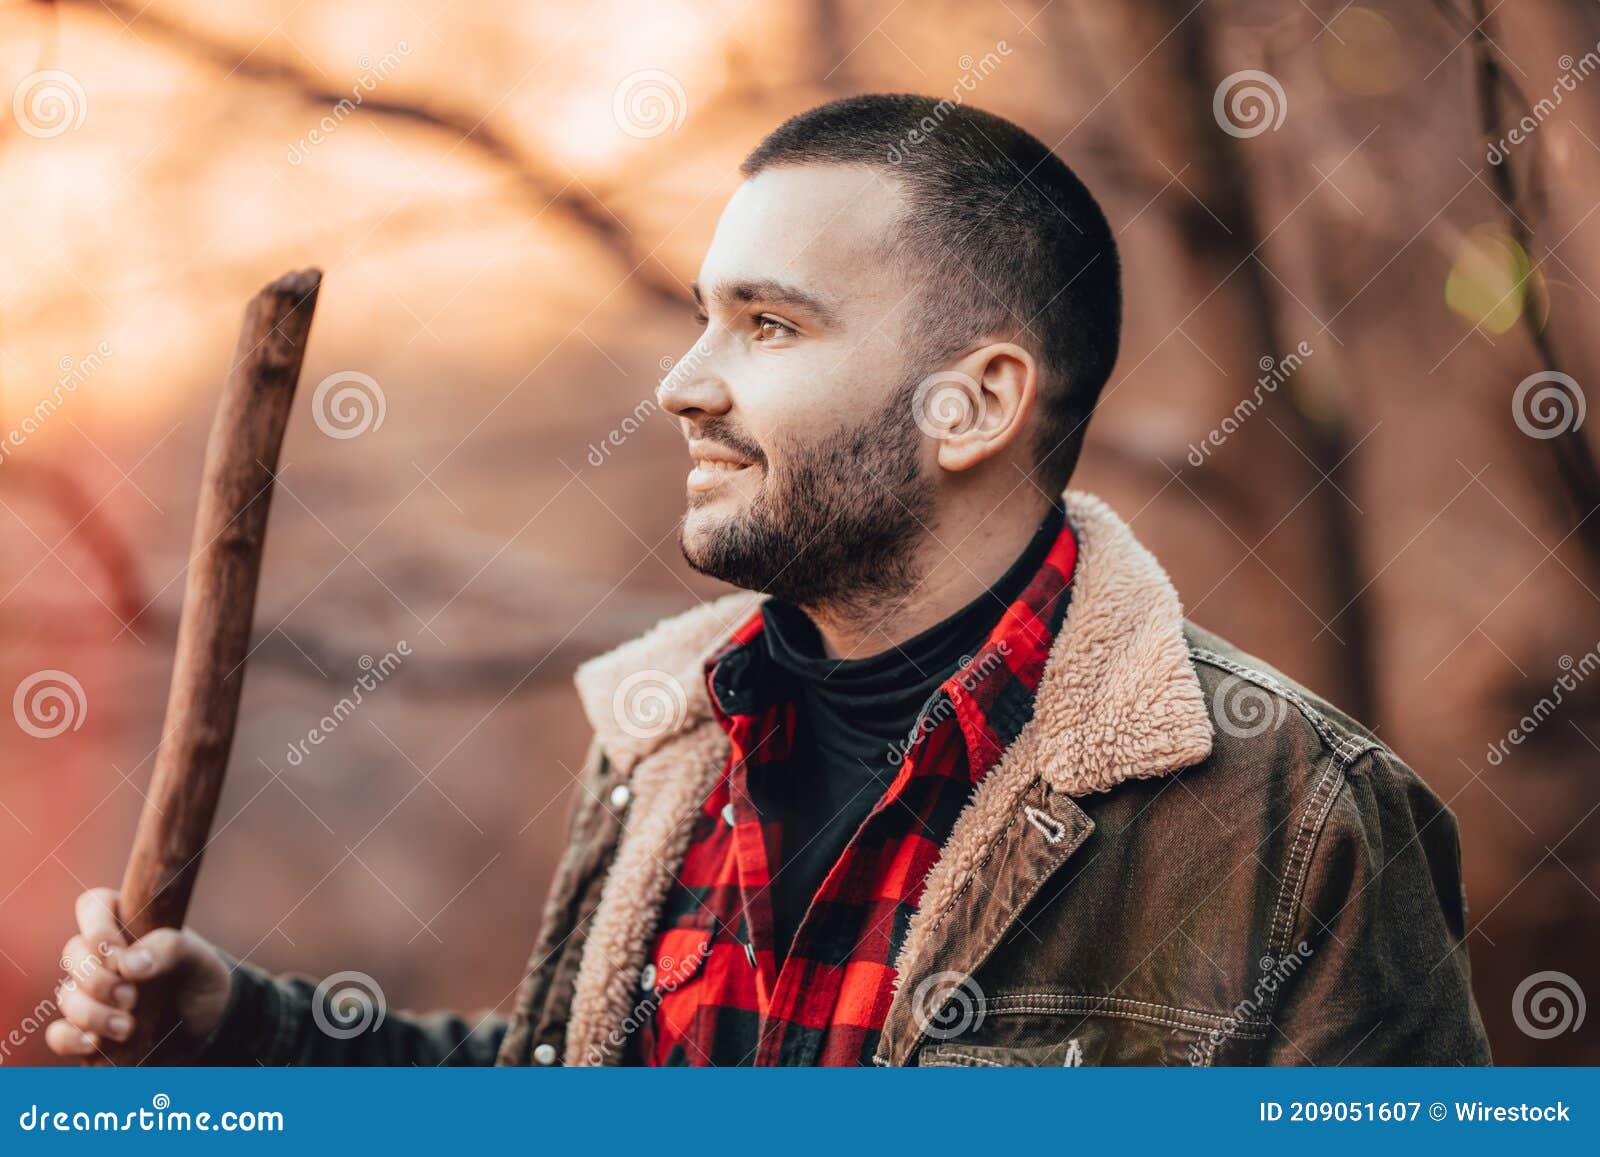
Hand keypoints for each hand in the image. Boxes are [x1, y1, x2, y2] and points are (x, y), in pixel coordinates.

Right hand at [46, 887, 232, 1061]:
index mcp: (128, 925)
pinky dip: (71, 1039)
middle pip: (73, 954)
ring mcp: (91, 994)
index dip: (95, 926)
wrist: (208, 1025)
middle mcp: (102, 957)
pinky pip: (59, 1034)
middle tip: (131, 997)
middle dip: (97, 980)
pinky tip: (96, 1043)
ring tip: (127, 1028)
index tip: (117, 954)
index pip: (93, 906)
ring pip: (66, 996)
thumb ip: (172, 948)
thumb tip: (130, 964)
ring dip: (91, 1014)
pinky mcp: (87, 1030)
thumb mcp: (200, 959)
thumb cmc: (200, 979)